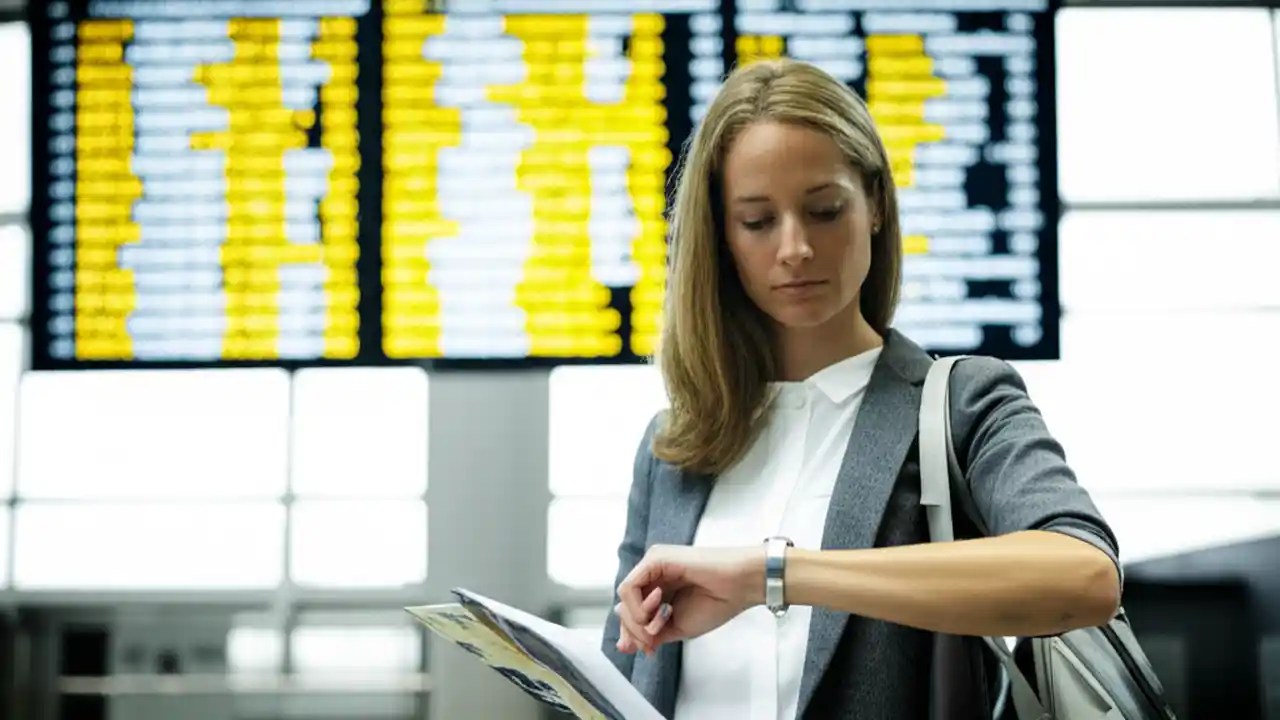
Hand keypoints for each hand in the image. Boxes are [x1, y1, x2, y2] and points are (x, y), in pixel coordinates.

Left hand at [614, 544, 764, 654]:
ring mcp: (652, 565)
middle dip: (633, 630)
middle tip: (650, 643)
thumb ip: (651, 634)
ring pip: (624, 596)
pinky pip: (629, 587)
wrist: (738, 586)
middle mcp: (652, 575)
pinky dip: (638, 606)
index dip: (632, 633)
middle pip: (624, 604)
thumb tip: (625, 644)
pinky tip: (658, 610)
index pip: (630, 611)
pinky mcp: (655, 559)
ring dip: (637, 620)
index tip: (647, 649)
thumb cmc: (716, 603)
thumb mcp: (676, 628)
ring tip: (660, 624)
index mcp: (659, 589)